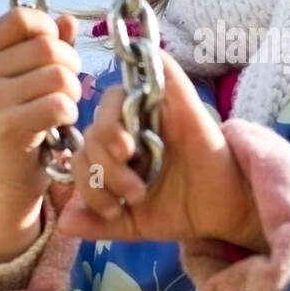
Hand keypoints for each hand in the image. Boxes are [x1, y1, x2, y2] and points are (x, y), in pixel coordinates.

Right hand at [0, 7, 82, 206]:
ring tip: (62, 107)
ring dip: (73, 93)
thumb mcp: (26, 78)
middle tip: (66, 88)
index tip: (53, 55)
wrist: (3, 176)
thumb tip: (67, 21)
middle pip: (49, 47)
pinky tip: (59, 124)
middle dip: (70, 66)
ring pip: (59, 76)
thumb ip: (46, 46)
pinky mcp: (6, 127)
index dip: (49, 31)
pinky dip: (69, 114)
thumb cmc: (20, 121)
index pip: (22, 18)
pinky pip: (59, 104)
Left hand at [58, 48, 268, 251]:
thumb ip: (98, 223)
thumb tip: (64, 222)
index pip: (82, 153)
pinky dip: (149, 66)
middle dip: (102, 169)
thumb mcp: (133, 224)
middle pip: (93, 129)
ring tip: (136, 170)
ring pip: (113, 101)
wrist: (225, 212)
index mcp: (117, 152)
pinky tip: (147, 104)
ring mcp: (155, 110)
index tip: (112, 211)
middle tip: (133, 193)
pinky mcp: (182, 99)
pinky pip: (160, 68)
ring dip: (112, 137)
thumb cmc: (182, 209)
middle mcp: (132, 127)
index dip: (86, 182)